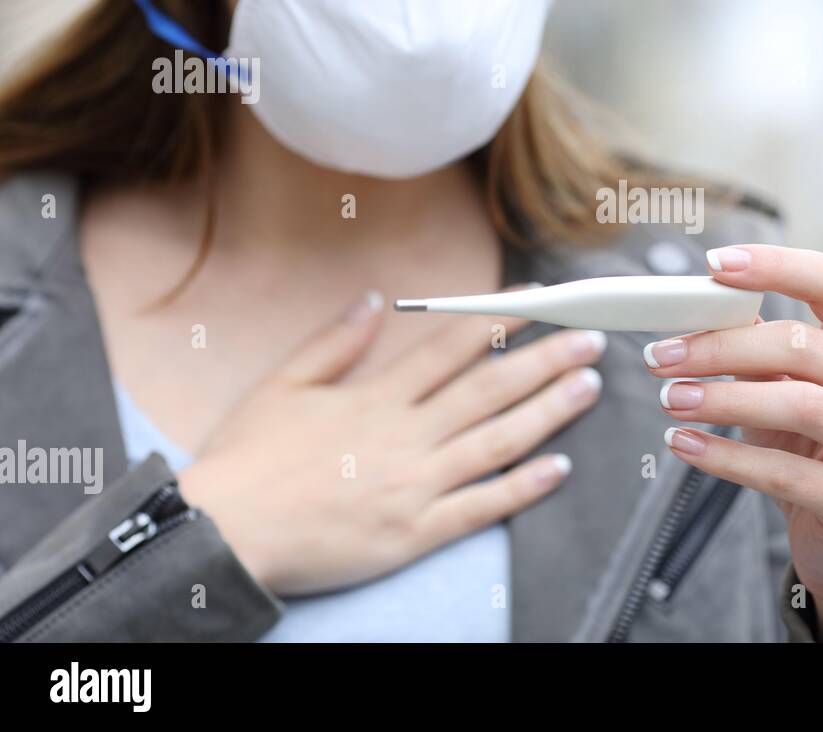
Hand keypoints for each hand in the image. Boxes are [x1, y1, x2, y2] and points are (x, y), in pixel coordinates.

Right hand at [177, 290, 605, 595]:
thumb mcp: (282, 384)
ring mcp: (414, 484)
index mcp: (376, 396)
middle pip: (489, 389)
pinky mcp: (415, 532)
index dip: (501, 320)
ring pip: (496, 441)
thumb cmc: (249, 459)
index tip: (541, 300)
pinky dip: (521, 488)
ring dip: (548, 412)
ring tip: (589, 387)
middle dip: (545, 360)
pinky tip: (558, 468)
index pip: (452, 347)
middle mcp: (405, 435)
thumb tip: (373, 297)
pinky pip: (479, 507)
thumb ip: (335, 341)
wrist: (224, 534)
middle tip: (590, 339)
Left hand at [646, 244, 822, 641]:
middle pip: (804, 345)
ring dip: (724, 399)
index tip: (714, 264)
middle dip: (723, 346)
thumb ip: (756, 347)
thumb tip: (694, 313)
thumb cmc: (813, 445)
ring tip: (671, 399)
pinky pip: (787, 473)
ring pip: (800, 405)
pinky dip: (727, 458)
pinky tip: (684, 446)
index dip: (775, 266)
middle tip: (662, 357)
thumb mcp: (786, 386)